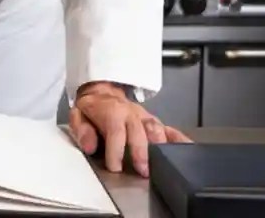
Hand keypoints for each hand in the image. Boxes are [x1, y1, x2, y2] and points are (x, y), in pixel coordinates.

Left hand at [67, 82, 191, 177]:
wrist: (103, 92)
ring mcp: (144, 117)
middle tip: (143, 171)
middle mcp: (131, 113)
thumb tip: (89, 145)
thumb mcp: (77, 114)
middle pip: (138, 132)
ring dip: (161, 146)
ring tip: (165, 163)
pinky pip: (169, 129)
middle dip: (141, 152)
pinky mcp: (154, 122)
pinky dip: (179, 138)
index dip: (115, 150)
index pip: (115, 131)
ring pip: (156, 129)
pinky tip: (187, 147)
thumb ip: (82, 130)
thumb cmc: (92, 108)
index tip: (115, 167)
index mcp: (111, 111)